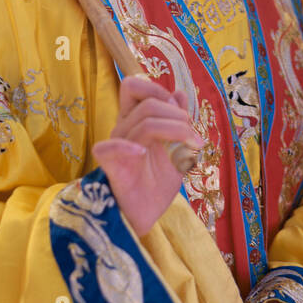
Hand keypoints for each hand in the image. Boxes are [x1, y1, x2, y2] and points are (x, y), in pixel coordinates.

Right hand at [93, 75, 200, 238]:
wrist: (145, 216)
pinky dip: (128, 147)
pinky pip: (108, 147)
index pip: (135, 86)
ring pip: (143, 123)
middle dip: (178, 116)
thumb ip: (177, 120)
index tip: (183, 114)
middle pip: (147, 103)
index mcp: (135, 120)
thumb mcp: (176, 148)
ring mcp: (116, 146)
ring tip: (189, 150)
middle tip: (193, 138)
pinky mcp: (110, 166)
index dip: (159, 91)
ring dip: (175, 131)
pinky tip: (143, 154)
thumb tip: (179, 92)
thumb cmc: (156, 183)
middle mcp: (123, 129)